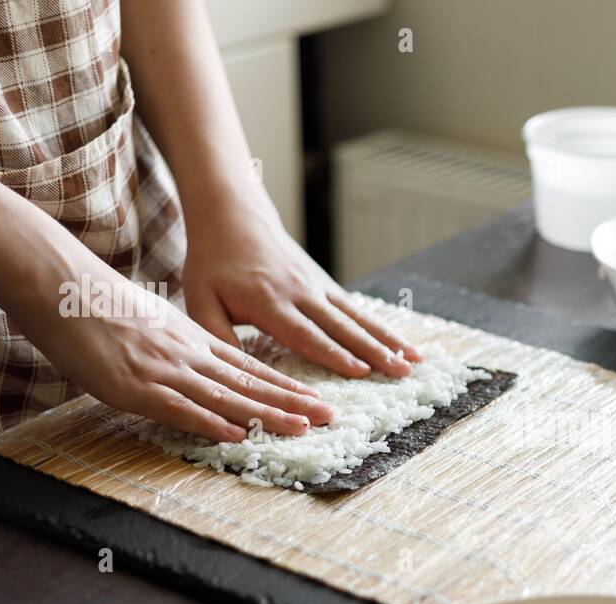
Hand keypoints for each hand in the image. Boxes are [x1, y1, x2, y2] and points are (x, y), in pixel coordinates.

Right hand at [13, 278, 334, 442]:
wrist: (58, 282)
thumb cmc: (97, 305)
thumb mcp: (151, 324)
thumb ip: (176, 347)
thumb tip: (195, 370)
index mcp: (192, 340)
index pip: (249, 368)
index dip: (284, 386)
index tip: (315, 400)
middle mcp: (187, 355)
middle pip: (249, 382)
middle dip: (291, 403)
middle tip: (329, 418)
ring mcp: (164, 370)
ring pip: (226, 396)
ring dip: (265, 414)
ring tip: (301, 428)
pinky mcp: (136, 386)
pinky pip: (180, 408)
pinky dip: (210, 422)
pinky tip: (237, 433)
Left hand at [181, 198, 420, 377]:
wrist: (233, 216)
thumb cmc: (213, 264)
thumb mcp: (200, 300)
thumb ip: (217, 336)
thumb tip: (236, 374)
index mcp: (268, 302)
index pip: (306, 333)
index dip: (334, 353)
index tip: (360, 371)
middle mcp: (300, 293)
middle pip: (342, 327)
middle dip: (374, 351)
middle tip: (401, 371)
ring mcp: (317, 287)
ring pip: (357, 318)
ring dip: (387, 340)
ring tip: (414, 360)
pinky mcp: (326, 284)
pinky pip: (357, 309)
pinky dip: (382, 327)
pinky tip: (404, 344)